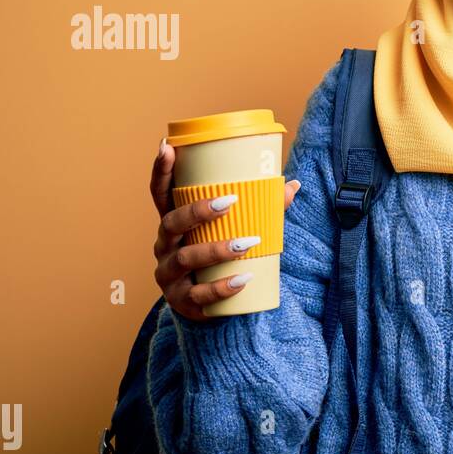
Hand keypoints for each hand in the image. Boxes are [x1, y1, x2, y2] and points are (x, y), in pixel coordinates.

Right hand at [150, 139, 300, 320]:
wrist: (208, 306)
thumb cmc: (219, 259)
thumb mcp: (232, 232)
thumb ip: (260, 210)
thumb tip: (292, 185)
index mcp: (173, 224)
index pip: (160, 194)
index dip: (160, 171)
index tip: (167, 147)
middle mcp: (164, 246)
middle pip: (172, 223)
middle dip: (198, 211)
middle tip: (230, 202)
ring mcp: (169, 275)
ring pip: (186, 259)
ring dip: (217, 249)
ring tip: (248, 243)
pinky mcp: (181, 302)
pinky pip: (199, 294)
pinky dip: (222, 287)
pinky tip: (243, 279)